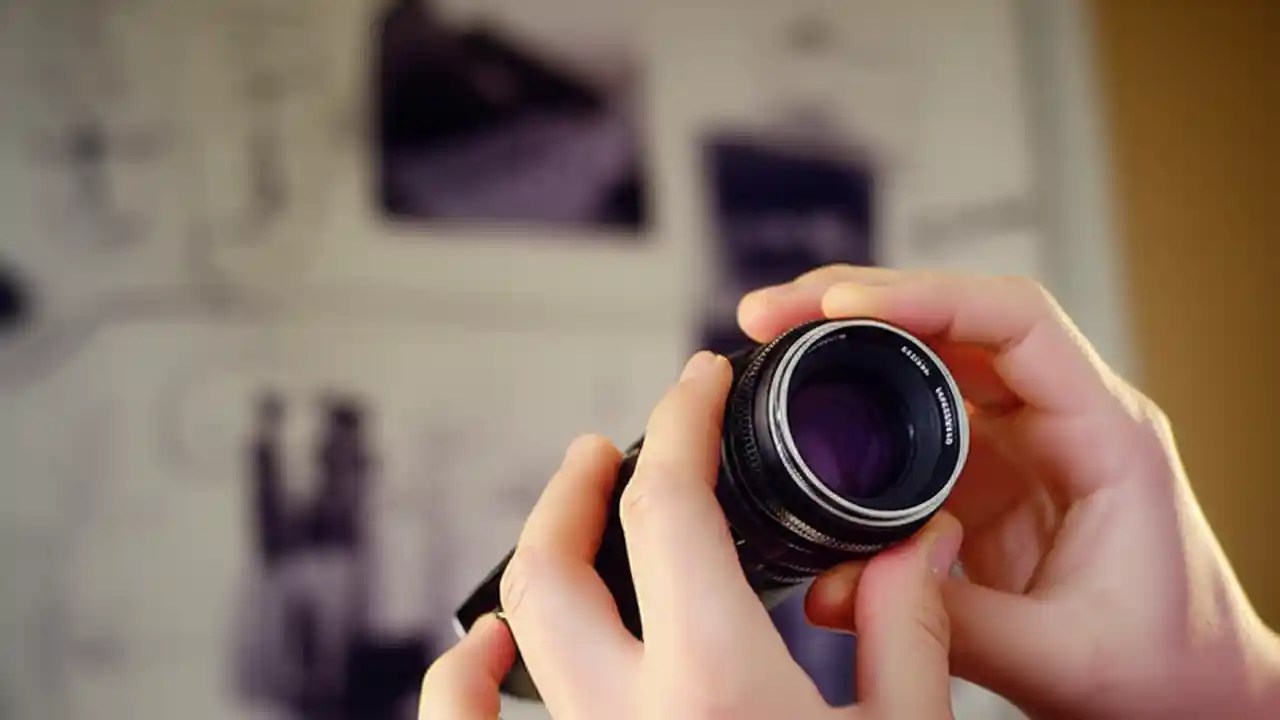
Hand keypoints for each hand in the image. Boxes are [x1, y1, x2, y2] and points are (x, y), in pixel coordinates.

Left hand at [421, 352, 963, 718]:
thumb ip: (915, 635)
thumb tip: (921, 540)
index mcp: (718, 680)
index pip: (670, 503)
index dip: (683, 419)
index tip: (700, 381)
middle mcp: (630, 716)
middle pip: (558, 556)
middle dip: (585, 478)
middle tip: (622, 443)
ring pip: (508, 630)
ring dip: (533, 554)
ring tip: (570, 510)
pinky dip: (459, 681)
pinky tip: (480, 647)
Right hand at [738, 266, 1279, 719]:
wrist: (1196, 696)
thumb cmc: (1165, 672)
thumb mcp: (1058, 655)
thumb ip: (946, 621)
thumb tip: (828, 591)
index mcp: (1106, 436)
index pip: (1016, 323)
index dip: (924, 297)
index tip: (840, 306)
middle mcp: (1064, 419)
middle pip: (958, 319)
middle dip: (861, 301)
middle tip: (773, 312)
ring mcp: (1023, 442)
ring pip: (933, 354)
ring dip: (853, 336)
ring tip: (776, 334)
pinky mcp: (989, 473)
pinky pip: (917, 411)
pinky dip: (859, 393)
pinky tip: (810, 392)